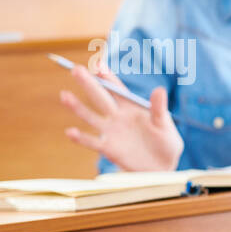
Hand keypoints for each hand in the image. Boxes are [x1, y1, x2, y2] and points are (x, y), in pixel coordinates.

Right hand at [59, 62, 183, 171]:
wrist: (163, 167)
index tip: (99, 64)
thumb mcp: (165, 124)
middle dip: (89, 84)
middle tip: (75, 69)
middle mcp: (117, 116)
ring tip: (64, 96)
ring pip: (91, 117)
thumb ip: (159, 109)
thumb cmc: (166, 142)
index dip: (108, 77)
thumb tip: (159, 90)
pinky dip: (81, 138)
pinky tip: (70, 132)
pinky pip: (92, 142)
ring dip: (78, 107)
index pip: (117, 89)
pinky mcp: (108, 148)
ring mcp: (111, 131)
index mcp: (132, 107)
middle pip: (100, 97)